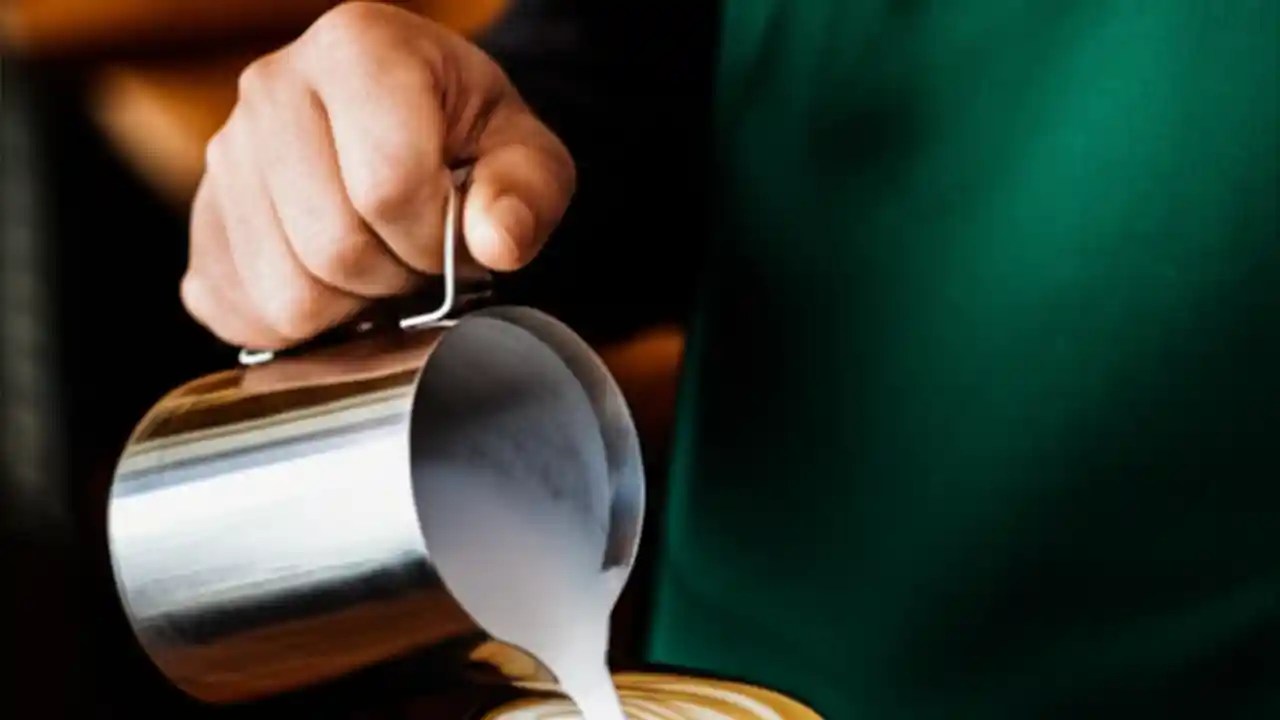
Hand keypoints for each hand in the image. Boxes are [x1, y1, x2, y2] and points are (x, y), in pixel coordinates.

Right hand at [181, 1, 574, 349]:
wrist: (406, 133)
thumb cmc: (466, 140)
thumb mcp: (525, 153)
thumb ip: (527, 193)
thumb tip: (498, 241)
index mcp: (357, 49)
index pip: (388, 186)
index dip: (436, 237)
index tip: (454, 230)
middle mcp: (271, 88)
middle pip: (333, 247)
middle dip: (395, 275)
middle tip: (417, 252)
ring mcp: (223, 157)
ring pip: (286, 293)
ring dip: (349, 303)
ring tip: (377, 258)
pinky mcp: (202, 225)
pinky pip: (247, 314)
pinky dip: (302, 324)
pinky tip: (334, 280)